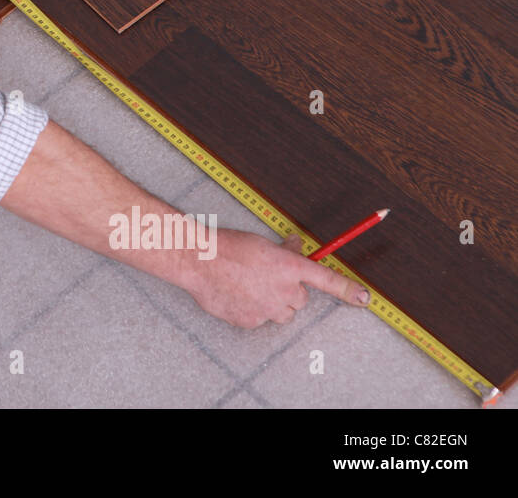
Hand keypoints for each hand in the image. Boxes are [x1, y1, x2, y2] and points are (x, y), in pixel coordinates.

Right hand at [183, 228, 370, 327]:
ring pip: (281, 313)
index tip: (365, 299)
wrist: (199, 261)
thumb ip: (284, 250)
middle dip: (288, 291)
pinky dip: (251, 310)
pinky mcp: (251, 321)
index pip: (328, 280)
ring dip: (272, 303)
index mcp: (290, 267)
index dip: (348, 291)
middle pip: (299, 300)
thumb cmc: (227, 247)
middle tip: (267, 278)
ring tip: (248, 287)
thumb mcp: (261, 243)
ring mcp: (268, 309)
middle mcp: (284, 290)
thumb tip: (295, 245)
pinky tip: (235, 295)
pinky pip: (259, 319)